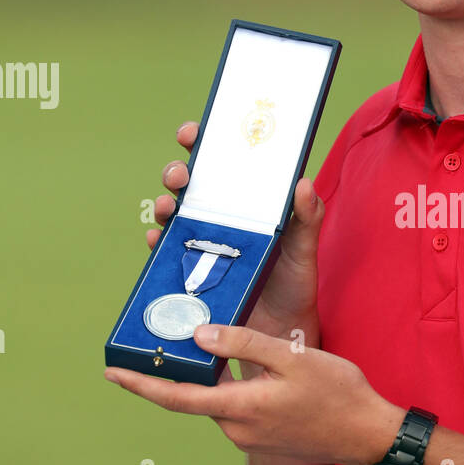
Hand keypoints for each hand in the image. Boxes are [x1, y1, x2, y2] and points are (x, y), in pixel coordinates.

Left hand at [105, 324, 403, 464]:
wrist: (369, 435)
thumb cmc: (338, 394)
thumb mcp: (293, 356)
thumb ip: (244, 343)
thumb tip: (200, 336)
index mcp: (240, 408)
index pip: (177, 397)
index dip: (141, 384)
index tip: (112, 373)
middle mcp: (238, 430)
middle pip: (195, 396)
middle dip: (178, 370)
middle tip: (164, 335)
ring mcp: (250, 438)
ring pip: (216, 400)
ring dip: (208, 377)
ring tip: (205, 344)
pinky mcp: (263, 438)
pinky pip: (235, 407)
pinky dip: (228, 387)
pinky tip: (239, 366)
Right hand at [151, 119, 325, 376]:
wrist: (282, 332)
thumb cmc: (294, 283)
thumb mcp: (303, 247)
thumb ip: (307, 216)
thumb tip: (303, 183)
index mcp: (244, 204)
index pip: (220, 164)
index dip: (203, 142)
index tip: (196, 132)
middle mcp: (218, 219)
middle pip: (188, 185)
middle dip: (177, 172)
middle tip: (180, 175)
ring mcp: (200, 244)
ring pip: (171, 214)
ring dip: (163, 204)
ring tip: (167, 206)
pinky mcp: (188, 272)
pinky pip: (164, 253)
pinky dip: (156, 243)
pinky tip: (157, 240)